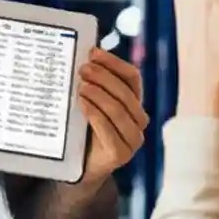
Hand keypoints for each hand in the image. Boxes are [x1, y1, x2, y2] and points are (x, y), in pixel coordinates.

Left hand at [77, 47, 148, 186]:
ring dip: (99, 95)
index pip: (132, 77)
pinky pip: (110, 132)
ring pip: (119, 111)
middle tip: (83, 69)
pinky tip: (82, 104)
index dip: (114, 63)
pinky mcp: (120, 155)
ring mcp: (132, 140)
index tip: (93, 52)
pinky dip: (96, 115)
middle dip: (103, 78)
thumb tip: (83, 56)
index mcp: (134, 102)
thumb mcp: (90, 102)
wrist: (80, 166)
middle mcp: (138, 120)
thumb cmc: (85, 128)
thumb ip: (92, 83)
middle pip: (125, 93)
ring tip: (81, 87)